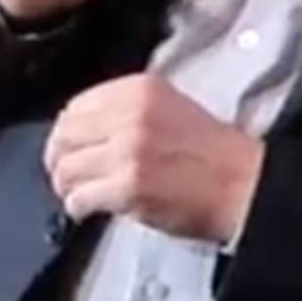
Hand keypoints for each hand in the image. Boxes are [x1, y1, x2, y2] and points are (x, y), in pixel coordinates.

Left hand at [45, 72, 263, 243]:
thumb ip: (122, 113)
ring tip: (78, 195)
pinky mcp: (127, 186)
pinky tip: (86, 211)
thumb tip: (77, 132)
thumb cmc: (208, 152)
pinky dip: (77, 207)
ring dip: (66, 187)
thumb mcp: (166, 109)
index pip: (75, 107)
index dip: (66, 133)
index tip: (69, 149)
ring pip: (66, 169)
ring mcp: (127, 151)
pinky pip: (79, 197)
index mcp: (138, 89)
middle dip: (58, 160)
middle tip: (65, 177)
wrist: (243, 184)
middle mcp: (129, 115)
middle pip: (64, 137)